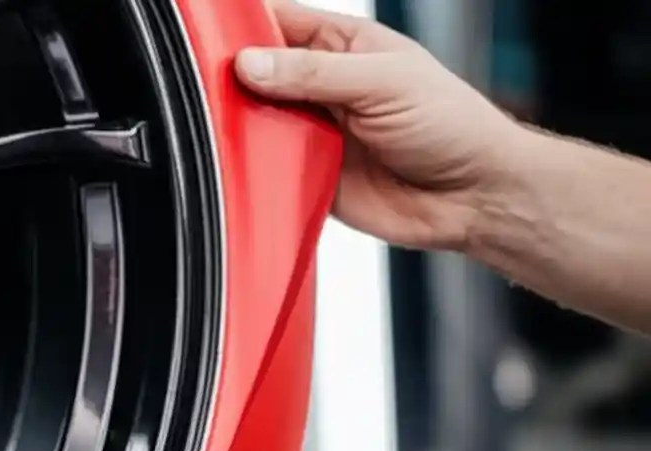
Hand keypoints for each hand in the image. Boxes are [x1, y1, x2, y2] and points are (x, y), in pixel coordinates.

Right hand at [234, 1, 528, 251]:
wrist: (475, 198)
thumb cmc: (453, 126)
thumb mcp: (383, 82)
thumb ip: (314, 73)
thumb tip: (251, 63)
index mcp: (343, 47)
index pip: (279, 21)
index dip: (243, 23)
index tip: (211, 33)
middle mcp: (322, 87)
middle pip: (256, 73)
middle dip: (231, 77)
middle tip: (205, 84)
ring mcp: (314, 132)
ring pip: (255, 122)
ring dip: (239, 125)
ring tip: (221, 124)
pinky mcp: (309, 176)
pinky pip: (267, 169)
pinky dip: (251, 168)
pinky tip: (242, 162)